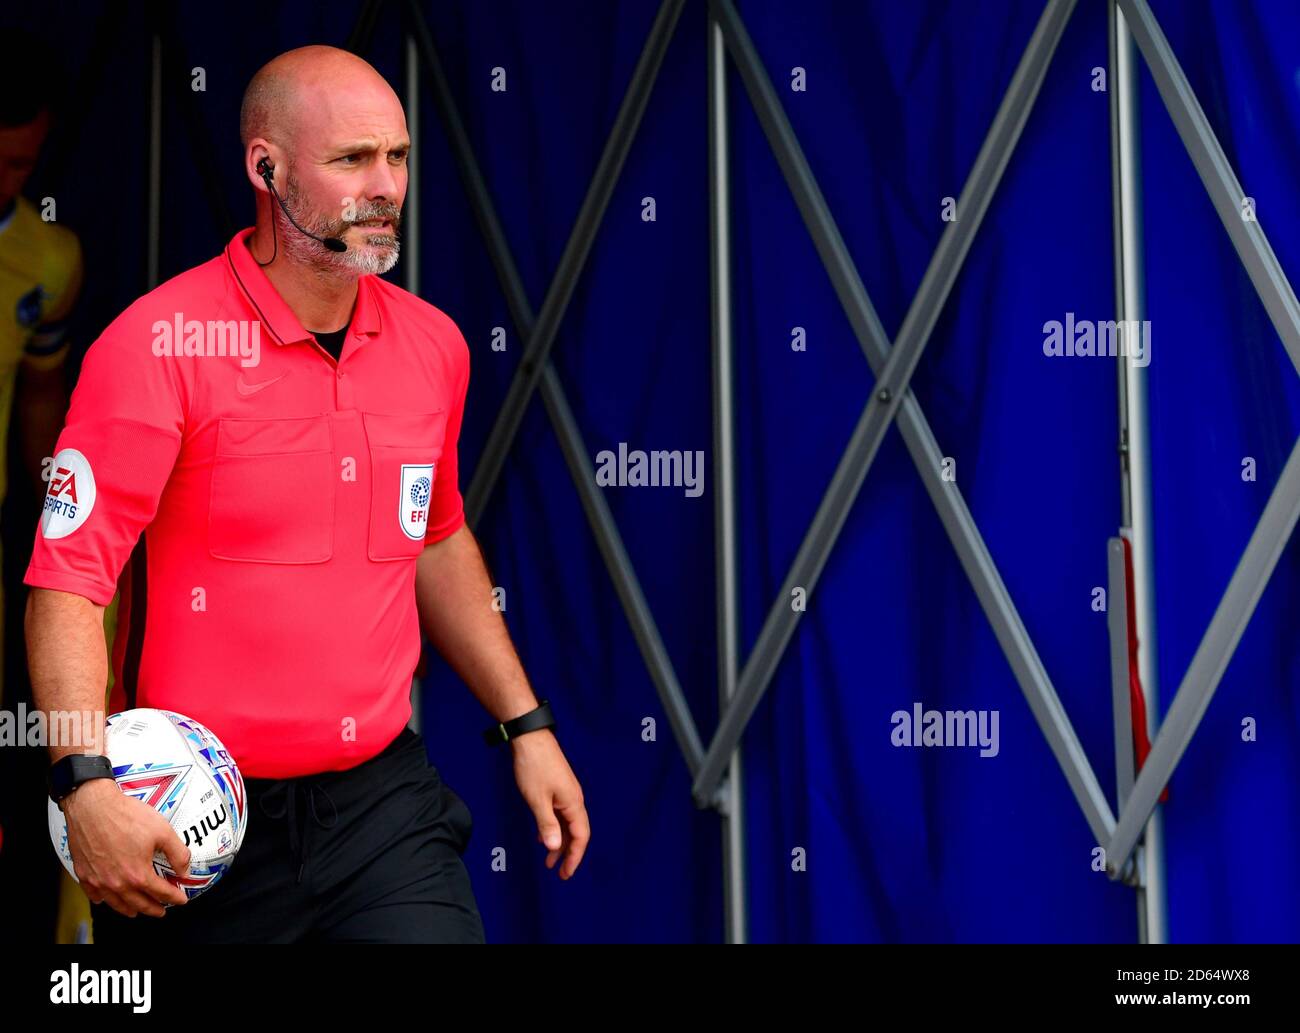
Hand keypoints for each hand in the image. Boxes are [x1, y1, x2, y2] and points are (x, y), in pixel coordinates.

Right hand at [61, 778, 190, 916]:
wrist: (93, 807)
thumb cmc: (126, 816)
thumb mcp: (162, 831)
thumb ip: (177, 853)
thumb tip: (185, 869)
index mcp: (137, 874)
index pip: (160, 893)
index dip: (174, 897)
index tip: (181, 900)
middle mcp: (117, 883)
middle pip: (138, 904)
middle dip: (153, 909)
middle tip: (161, 911)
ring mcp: (98, 880)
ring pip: (116, 903)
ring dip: (129, 909)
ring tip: (137, 911)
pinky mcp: (84, 873)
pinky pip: (94, 895)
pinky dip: (103, 900)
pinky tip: (106, 900)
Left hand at [511, 730, 588, 878]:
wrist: (530, 738)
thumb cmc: (534, 766)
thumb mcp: (537, 800)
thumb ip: (547, 825)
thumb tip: (554, 848)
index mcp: (573, 803)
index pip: (580, 837)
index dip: (574, 857)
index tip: (565, 873)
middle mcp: (574, 799)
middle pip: (576, 832)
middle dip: (567, 853)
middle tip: (557, 872)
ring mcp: (566, 792)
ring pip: (567, 823)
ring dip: (558, 841)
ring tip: (547, 858)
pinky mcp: (558, 787)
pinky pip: (560, 813)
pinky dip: (553, 827)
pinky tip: (542, 835)